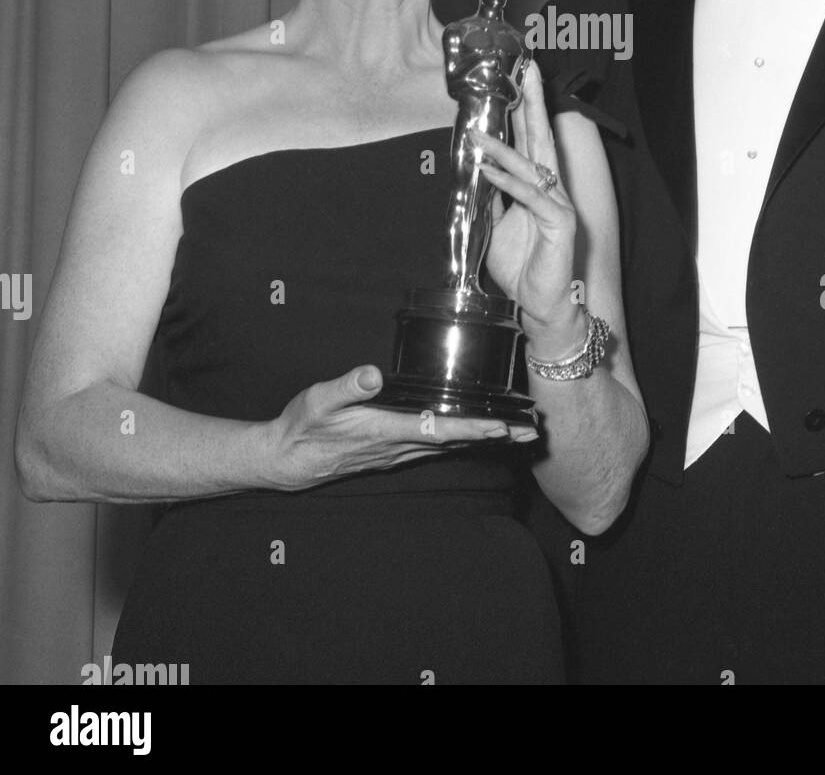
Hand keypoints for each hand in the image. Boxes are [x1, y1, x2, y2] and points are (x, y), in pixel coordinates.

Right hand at [263, 364, 537, 490]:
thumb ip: (345, 387)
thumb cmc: (301, 427)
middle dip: (492, 437)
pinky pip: (436, 447)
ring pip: (449, 447)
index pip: (438, 429)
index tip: (501, 425)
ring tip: (516, 433)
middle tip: (530, 432)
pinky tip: (475, 435)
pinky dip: (461, 441)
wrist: (284, 461)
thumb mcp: (316, 401)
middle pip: (454, 441)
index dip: (472, 427)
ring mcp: (397, 452)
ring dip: (482, 440)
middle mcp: (397, 446)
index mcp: (384, 430)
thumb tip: (372, 375)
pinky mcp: (393, 452)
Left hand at [477, 62, 585, 356]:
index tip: (520, 77)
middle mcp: (552, 188)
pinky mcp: (560, 223)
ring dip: (503, 147)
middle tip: (528, 69)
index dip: (526, 109)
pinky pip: (530, 197)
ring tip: (479, 131)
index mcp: (540, 186)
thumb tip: (479, 173)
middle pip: (541, 138)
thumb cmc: (523, 267)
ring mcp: (558, 204)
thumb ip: (494, 198)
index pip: (532, 140)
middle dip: (533, 102)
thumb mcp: (498, 226)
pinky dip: (507, 183)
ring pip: (530, 166)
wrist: (539, 305)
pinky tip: (488, 170)